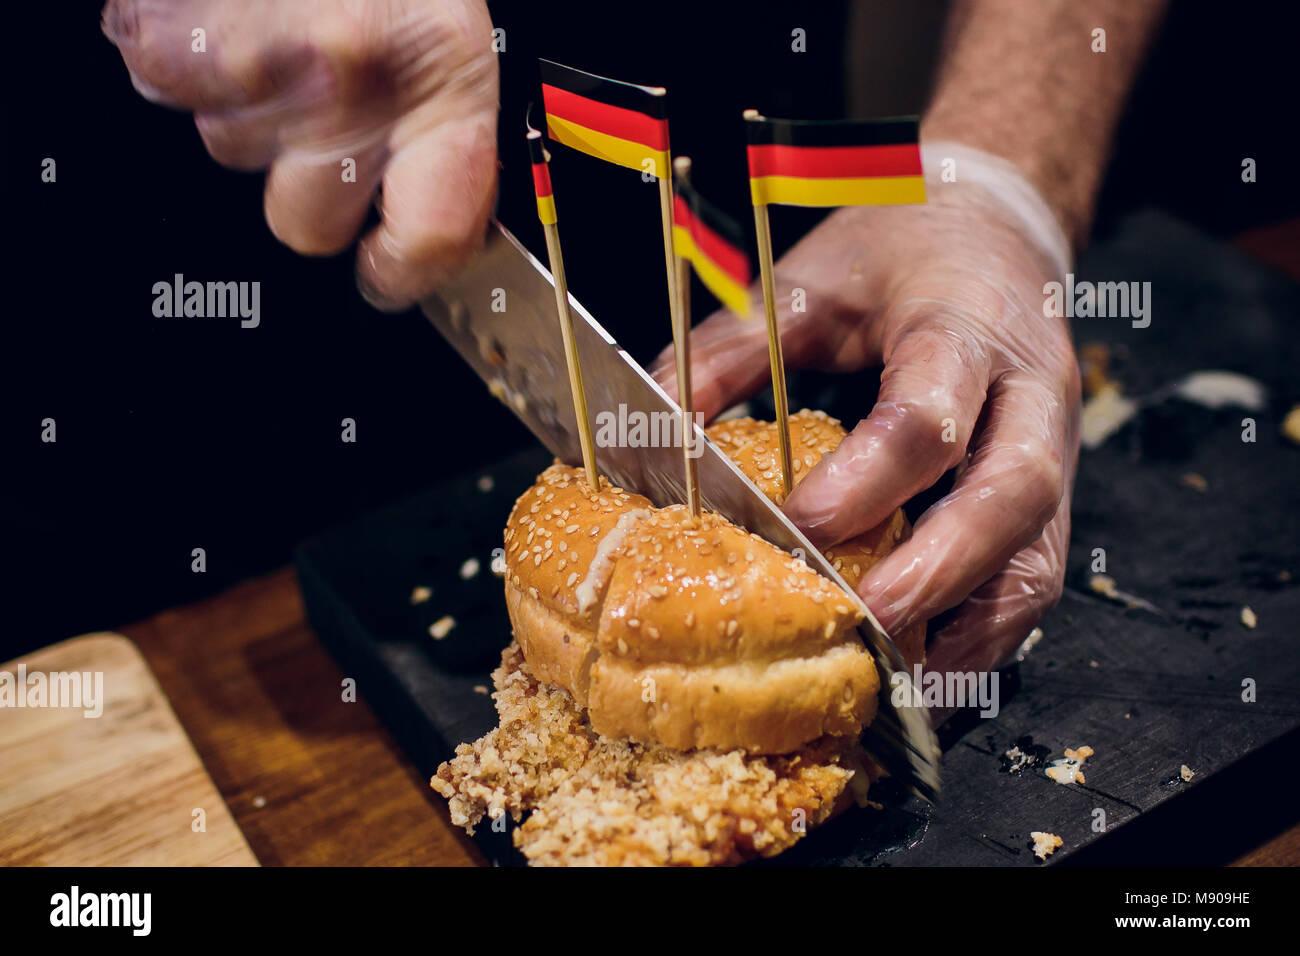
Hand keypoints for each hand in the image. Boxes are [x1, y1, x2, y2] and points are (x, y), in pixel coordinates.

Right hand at [103, 0, 497, 308]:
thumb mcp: (452, 41)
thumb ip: (445, 148)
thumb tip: (433, 240)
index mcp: (441, 81)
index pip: (428, 234)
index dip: (405, 271)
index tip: (387, 270)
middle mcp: (348, 75)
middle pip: (304, 222)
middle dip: (311, 183)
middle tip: (323, 114)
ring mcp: (255, 53)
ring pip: (230, 153)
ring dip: (250, 109)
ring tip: (278, 39)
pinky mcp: (170, 27)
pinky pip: (164, 87)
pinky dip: (185, 57)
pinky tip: (227, 17)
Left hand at [652, 155, 1080, 677]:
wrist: (993, 233)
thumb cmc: (898, 254)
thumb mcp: (810, 278)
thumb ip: (732, 348)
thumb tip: (656, 423)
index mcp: (965, 325)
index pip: (929, 415)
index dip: (867, 480)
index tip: (799, 527)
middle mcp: (1028, 396)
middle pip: (1011, 497)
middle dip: (936, 573)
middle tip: (861, 626)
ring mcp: (1052, 452)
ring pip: (1037, 555)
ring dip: (969, 628)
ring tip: (896, 685)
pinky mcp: (1050, 497)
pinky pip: (1033, 579)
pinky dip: (982, 636)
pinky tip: (924, 670)